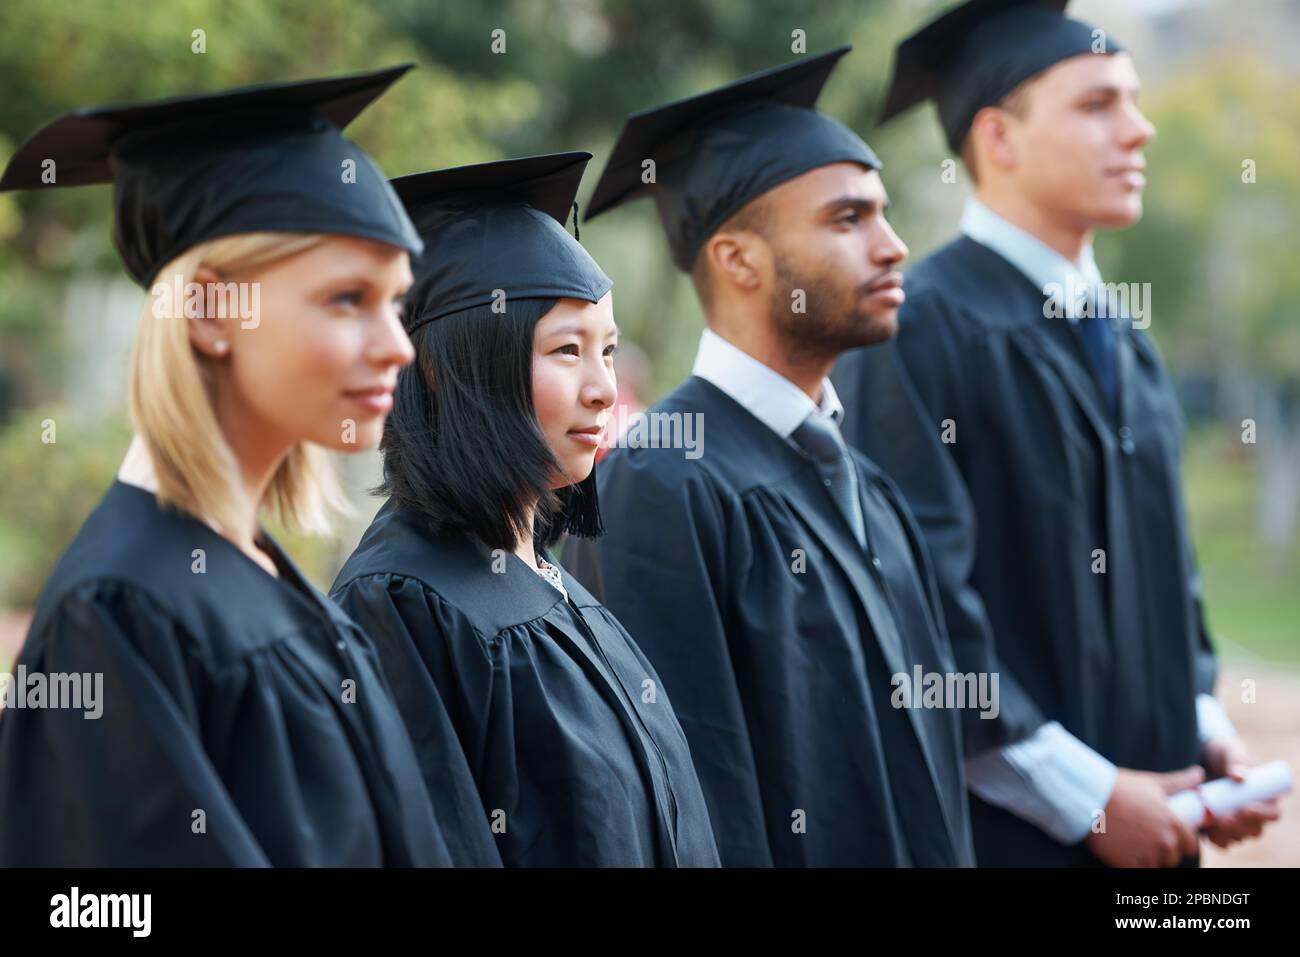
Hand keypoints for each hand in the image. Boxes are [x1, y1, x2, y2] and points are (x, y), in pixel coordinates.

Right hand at [1085, 765, 1202, 866]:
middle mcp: (1165, 842)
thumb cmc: (1120, 788)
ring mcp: (1147, 855)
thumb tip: (1199, 774)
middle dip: (1163, 849)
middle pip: (1173, 857)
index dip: (1181, 840)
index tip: (1168, 834)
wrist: (1088, 797)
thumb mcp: (1151, 782)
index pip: (1191, 845)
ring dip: (1148, 858)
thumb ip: (1180, 782)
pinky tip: (1123, 850)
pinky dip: (1133, 863)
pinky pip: (1140, 870)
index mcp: (1174, 823)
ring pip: (1157, 865)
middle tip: (1145, 836)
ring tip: (1133, 842)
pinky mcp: (1129, 864)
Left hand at [1200, 737, 1281, 848]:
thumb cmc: (1223, 753)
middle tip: (1222, 818)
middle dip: (1239, 827)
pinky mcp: (1219, 827)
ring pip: (1237, 838)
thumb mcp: (1229, 751)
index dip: (1261, 815)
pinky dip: (1212, 838)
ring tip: (1209, 821)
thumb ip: (1235, 761)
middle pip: (1254, 830)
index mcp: (1266, 798)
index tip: (1245, 808)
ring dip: (1225, 833)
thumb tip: (1240, 777)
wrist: (1202, 758)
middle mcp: (1254, 814)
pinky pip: (1220, 841)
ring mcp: (1237, 822)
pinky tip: (1203, 829)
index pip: (1272, 814)